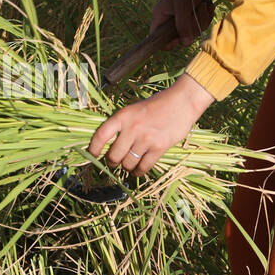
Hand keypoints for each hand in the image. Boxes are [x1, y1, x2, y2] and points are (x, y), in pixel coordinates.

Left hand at [88, 74, 214, 175]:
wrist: (182, 102)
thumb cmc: (157, 105)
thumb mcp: (134, 109)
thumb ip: (122, 124)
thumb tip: (109, 143)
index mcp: (123, 116)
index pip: (100, 136)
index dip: (93, 149)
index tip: (93, 155)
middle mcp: (132, 128)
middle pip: (114, 156)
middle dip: (112, 162)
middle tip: (115, 162)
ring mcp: (146, 138)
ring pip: (128, 164)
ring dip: (127, 167)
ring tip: (129, 165)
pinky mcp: (159, 147)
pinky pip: (143, 167)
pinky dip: (139, 172)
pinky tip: (138, 170)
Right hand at [149, 0, 213, 47]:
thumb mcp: (183, 6)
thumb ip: (183, 25)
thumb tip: (185, 44)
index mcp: (161, 16)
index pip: (157, 38)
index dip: (168, 43)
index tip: (180, 39)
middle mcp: (170, 19)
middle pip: (180, 36)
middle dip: (192, 26)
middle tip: (197, 12)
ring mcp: (182, 17)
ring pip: (193, 30)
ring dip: (201, 19)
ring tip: (203, 5)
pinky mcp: (193, 15)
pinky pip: (201, 24)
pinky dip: (206, 15)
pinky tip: (206, 4)